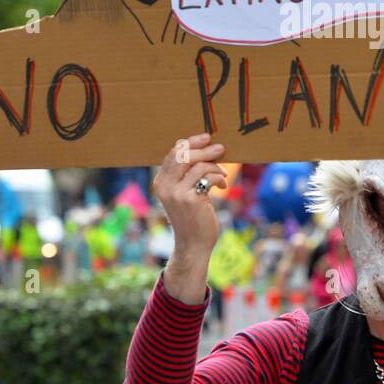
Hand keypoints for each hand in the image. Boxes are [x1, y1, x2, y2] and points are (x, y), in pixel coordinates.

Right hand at [152, 133, 226, 303]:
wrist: (193, 245)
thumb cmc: (193, 218)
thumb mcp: (184, 194)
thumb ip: (187, 175)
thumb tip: (202, 149)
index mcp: (161, 182)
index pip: (173, 153)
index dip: (190, 142)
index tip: (206, 137)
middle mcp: (165, 186)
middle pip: (183, 154)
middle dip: (204, 148)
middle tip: (221, 148)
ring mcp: (176, 193)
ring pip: (197, 165)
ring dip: (215, 166)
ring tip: (223, 174)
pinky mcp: (190, 199)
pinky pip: (207, 177)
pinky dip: (218, 178)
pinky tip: (222, 186)